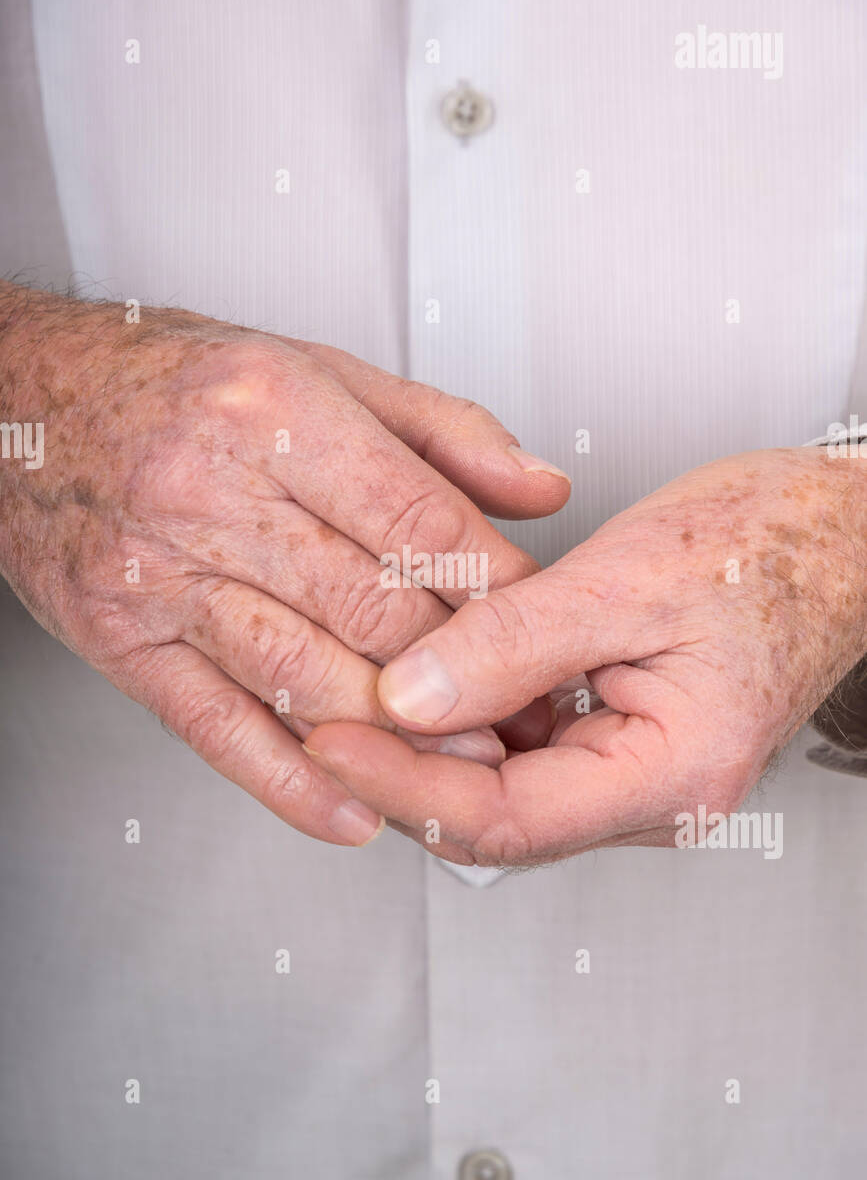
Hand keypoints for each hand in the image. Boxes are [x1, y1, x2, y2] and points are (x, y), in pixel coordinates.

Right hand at [0, 284, 568, 843]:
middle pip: (371, 606)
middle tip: (531, 713)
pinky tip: (353, 810)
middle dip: (467, 672)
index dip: (499, 589)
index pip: (419, 520)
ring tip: (471, 769)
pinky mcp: (121, 642)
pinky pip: (217, 728)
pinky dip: (290, 783)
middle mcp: (210, 491)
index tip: (546, 628)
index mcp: (272, 408)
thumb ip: (444, 432)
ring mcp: (158, 576)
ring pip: (302, 675)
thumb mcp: (320, 369)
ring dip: (399, 739)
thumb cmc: (176, 384)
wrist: (23, 406)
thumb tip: (544, 491)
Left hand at [305, 448, 866, 864]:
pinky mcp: (623, 744)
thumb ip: (514, 641)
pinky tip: (424, 684)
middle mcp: (656, 796)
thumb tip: (409, 694)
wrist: (845, 535)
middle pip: (495, 820)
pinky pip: (529, 755)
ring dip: (430, 749)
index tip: (330, 735)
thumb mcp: (630, 578)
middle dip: (401, 773)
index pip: (505, 818)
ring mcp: (638, 776)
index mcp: (674, 771)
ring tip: (353, 699)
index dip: (403, 783)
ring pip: (504, 792)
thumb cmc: (773, 544)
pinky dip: (471, 723)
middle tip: (319, 716)